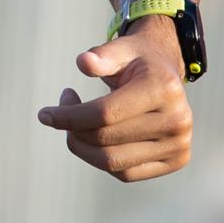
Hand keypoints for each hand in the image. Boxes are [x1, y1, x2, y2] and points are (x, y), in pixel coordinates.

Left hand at [36, 22, 193, 181]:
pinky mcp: (176, 160)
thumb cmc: (137, 61)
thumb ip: (102, 55)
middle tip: (60, 111)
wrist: (167, 76)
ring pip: (113, 163)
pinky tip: (95, 138)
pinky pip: (126, 173)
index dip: (68, 116)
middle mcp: (177, 120)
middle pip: (106, 140)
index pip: (104, 113)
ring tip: (74, 125)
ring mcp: (179, 144)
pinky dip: (101, 159)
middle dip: (73, 129)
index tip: (44, 114)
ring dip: (83, 147)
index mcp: (163, 89)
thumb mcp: (121, 49)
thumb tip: (84, 62)